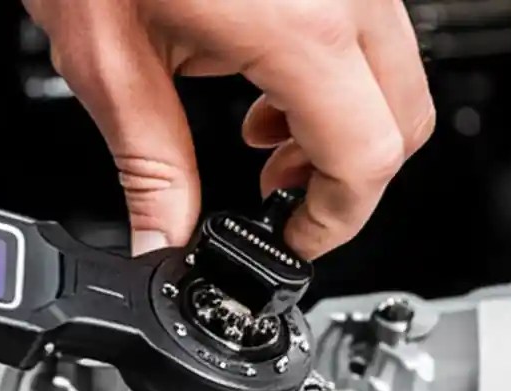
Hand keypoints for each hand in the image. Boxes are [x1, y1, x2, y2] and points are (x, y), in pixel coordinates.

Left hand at [22, 0, 434, 258]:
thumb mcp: (109, 63)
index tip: (292, 244)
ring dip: (340, 130)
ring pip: (392, 77)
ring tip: (262, 146)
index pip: (367, 157)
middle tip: (277, 204)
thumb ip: (150, 167)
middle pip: (401, 123)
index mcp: (299, 25)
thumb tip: (163, 239)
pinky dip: (334, 80)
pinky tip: (268, 88)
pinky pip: (369, 32)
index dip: (335, 221)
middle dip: (345, 181)